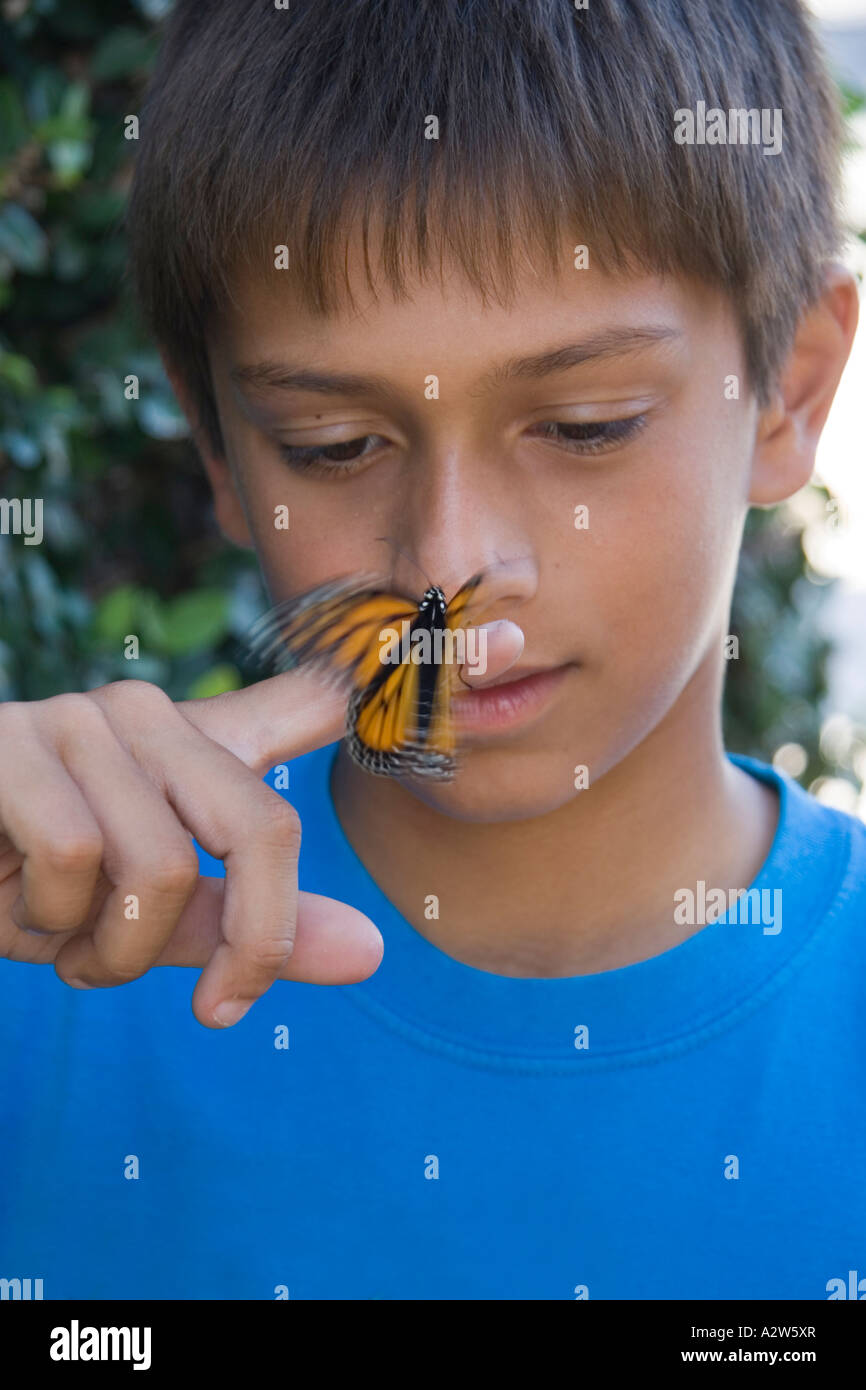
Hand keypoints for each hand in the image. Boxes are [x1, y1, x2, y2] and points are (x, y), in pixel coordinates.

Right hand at [0, 619, 522, 1027]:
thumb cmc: (33, 891)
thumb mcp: (151, 925)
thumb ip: (250, 929)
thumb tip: (370, 954)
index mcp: (196, 749)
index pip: (318, 699)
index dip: (415, 664)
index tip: (510, 633)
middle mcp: (152, 714)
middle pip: (264, 832)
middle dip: (247, 950)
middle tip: (209, 1013)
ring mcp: (82, 721)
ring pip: (161, 871)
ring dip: (110, 955)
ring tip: (66, 942)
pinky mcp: (14, 746)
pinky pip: (83, 866)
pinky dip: (50, 930)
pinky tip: (11, 904)